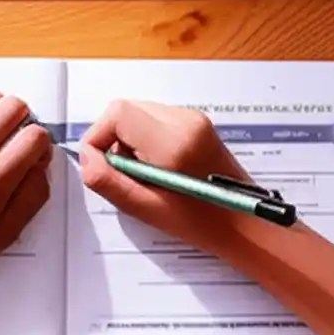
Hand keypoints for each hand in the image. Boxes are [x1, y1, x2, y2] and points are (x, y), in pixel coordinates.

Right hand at [79, 100, 254, 255]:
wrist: (247, 224)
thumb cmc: (201, 223)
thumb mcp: (146, 209)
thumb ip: (108, 181)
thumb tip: (86, 158)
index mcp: (173, 142)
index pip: (118, 113)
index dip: (99, 136)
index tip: (100, 164)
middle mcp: (185, 120)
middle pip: (126, 110)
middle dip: (114, 139)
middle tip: (123, 174)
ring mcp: (194, 119)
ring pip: (139, 113)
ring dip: (130, 140)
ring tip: (143, 174)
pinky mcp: (198, 123)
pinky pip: (156, 120)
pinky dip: (146, 139)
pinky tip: (158, 167)